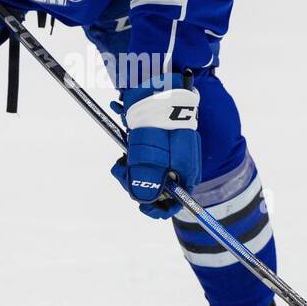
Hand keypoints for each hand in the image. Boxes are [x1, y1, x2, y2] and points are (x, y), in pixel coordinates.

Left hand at [110, 77, 200, 218]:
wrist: (156, 95)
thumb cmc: (158, 128)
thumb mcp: (152, 161)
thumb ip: (149, 184)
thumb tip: (145, 202)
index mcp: (186, 174)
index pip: (177, 203)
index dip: (159, 210)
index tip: (142, 207)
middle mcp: (180, 169)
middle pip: (160, 192)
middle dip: (139, 188)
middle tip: (123, 176)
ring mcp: (170, 159)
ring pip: (150, 178)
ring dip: (132, 176)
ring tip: (120, 164)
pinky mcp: (160, 150)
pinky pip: (146, 165)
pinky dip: (133, 164)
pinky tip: (124, 158)